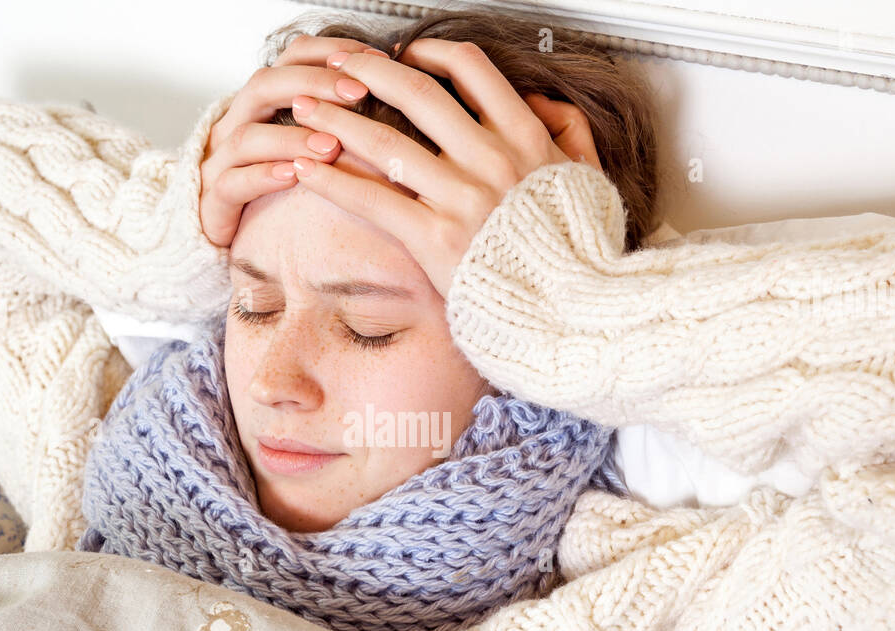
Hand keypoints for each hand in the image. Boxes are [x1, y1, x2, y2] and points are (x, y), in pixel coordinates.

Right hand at [198, 38, 390, 246]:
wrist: (217, 232)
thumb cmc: (272, 184)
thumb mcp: (303, 144)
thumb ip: (335, 119)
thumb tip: (391, 96)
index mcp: (261, 103)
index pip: (291, 57)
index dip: (331, 53)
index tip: (375, 61)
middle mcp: (236, 123)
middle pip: (265, 85)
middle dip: (314, 84)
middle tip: (358, 95)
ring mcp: (219, 161)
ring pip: (248, 135)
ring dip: (292, 137)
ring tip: (332, 147)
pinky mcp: (211, 202)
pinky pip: (231, 183)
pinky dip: (263, 177)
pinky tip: (294, 177)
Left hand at [285, 39, 600, 298]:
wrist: (573, 312)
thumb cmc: (579, 254)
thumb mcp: (590, 179)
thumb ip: (569, 131)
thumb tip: (540, 102)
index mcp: (526, 138)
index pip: (471, 69)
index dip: (431, 55)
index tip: (407, 56)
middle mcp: (491, 159)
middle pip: (417, 93)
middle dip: (367, 72)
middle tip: (336, 66)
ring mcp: (461, 198)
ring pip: (386, 142)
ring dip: (336, 119)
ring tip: (304, 110)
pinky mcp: (436, 239)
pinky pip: (373, 199)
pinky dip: (333, 179)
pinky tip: (307, 169)